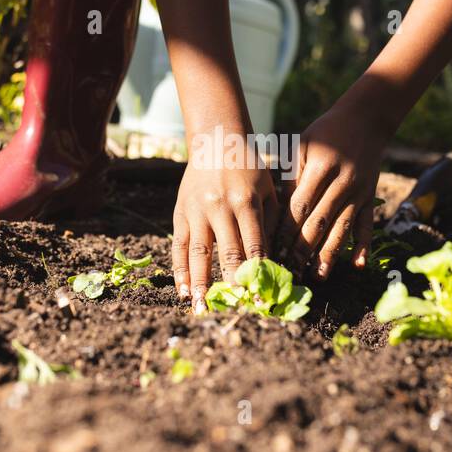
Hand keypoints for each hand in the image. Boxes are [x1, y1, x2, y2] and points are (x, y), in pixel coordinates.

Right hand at [172, 148, 278, 312]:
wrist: (216, 141)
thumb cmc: (249, 168)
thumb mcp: (268, 190)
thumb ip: (270, 224)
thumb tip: (272, 262)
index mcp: (246, 202)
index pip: (253, 245)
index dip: (256, 274)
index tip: (260, 297)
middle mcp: (219, 208)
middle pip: (226, 254)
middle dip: (232, 284)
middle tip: (236, 310)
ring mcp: (197, 212)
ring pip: (198, 254)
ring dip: (200, 284)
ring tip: (201, 308)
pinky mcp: (181, 214)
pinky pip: (179, 246)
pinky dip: (180, 271)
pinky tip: (184, 291)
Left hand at [274, 106, 387, 279]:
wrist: (366, 118)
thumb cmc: (326, 132)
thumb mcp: (302, 145)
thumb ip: (290, 176)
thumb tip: (276, 211)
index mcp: (322, 167)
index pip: (301, 206)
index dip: (287, 229)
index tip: (274, 249)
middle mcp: (343, 182)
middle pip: (320, 222)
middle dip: (303, 248)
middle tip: (289, 270)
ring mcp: (360, 192)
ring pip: (342, 229)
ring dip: (329, 255)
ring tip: (318, 276)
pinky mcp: (370, 198)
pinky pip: (367, 226)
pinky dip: (363, 246)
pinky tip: (357, 265)